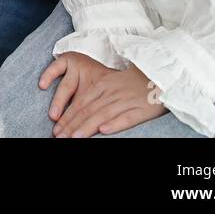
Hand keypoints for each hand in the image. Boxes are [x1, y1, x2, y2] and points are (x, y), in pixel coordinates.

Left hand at [50, 62, 167, 136]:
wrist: (158, 75)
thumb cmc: (131, 82)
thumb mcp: (109, 82)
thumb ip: (94, 94)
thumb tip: (77, 111)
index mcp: (101, 85)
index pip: (80, 103)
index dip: (67, 117)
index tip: (56, 129)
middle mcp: (111, 93)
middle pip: (87, 110)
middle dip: (71, 125)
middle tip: (59, 137)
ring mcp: (125, 100)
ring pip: (102, 115)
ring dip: (87, 127)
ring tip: (74, 137)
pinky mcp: (141, 109)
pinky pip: (126, 117)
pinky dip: (115, 124)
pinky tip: (103, 131)